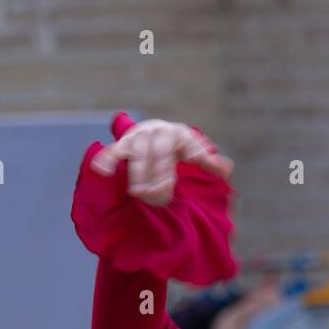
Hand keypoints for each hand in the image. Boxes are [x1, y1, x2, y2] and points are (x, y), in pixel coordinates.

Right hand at [89, 119, 234, 205]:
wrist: (156, 133)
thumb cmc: (179, 148)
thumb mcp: (196, 152)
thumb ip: (210, 162)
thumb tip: (227, 168)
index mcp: (180, 134)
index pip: (187, 145)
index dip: (193, 153)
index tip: (195, 162)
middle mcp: (159, 131)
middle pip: (161, 152)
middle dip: (160, 175)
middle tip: (160, 197)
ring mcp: (140, 136)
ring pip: (139, 153)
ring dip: (139, 174)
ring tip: (138, 194)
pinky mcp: (124, 144)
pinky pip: (115, 150)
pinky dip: (107, 158)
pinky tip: (102, 170)